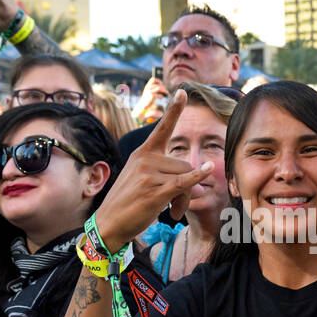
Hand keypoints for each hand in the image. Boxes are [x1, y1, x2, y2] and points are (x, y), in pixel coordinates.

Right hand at [93, 90, 214, 250]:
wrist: (109, 224)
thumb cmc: (128, 203)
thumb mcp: (142, 180)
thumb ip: (167, 175)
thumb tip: (198, 182)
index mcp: (142, 154)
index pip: (162, 128)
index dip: (174, 110)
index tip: (183, 92)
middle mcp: (145, 160)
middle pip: (184, 164)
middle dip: (187, 187)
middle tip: (177, 207)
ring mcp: (149, 174)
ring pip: (186, 178)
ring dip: (185, 198)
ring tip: (174, 212)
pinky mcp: (154, 191)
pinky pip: (183, 182)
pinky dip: (197, 177)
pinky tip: (207, 169)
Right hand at [134, 77, 167, 118]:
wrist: (142, 105)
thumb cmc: (147, 99)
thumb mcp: (149, 92)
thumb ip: (153, 89)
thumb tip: (163, 87)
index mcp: (147, 86)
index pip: (153, 79)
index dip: (158, 81)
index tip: (161, 84)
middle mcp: (148, 88)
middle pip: (158, 85)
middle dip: (164, 88)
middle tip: (166, 91)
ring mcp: (149, 91)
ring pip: (159, 88)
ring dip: (164, 90)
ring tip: (166, 93)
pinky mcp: (151, 96)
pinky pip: (159, 94)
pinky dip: (161, 96)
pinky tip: (161, 98)